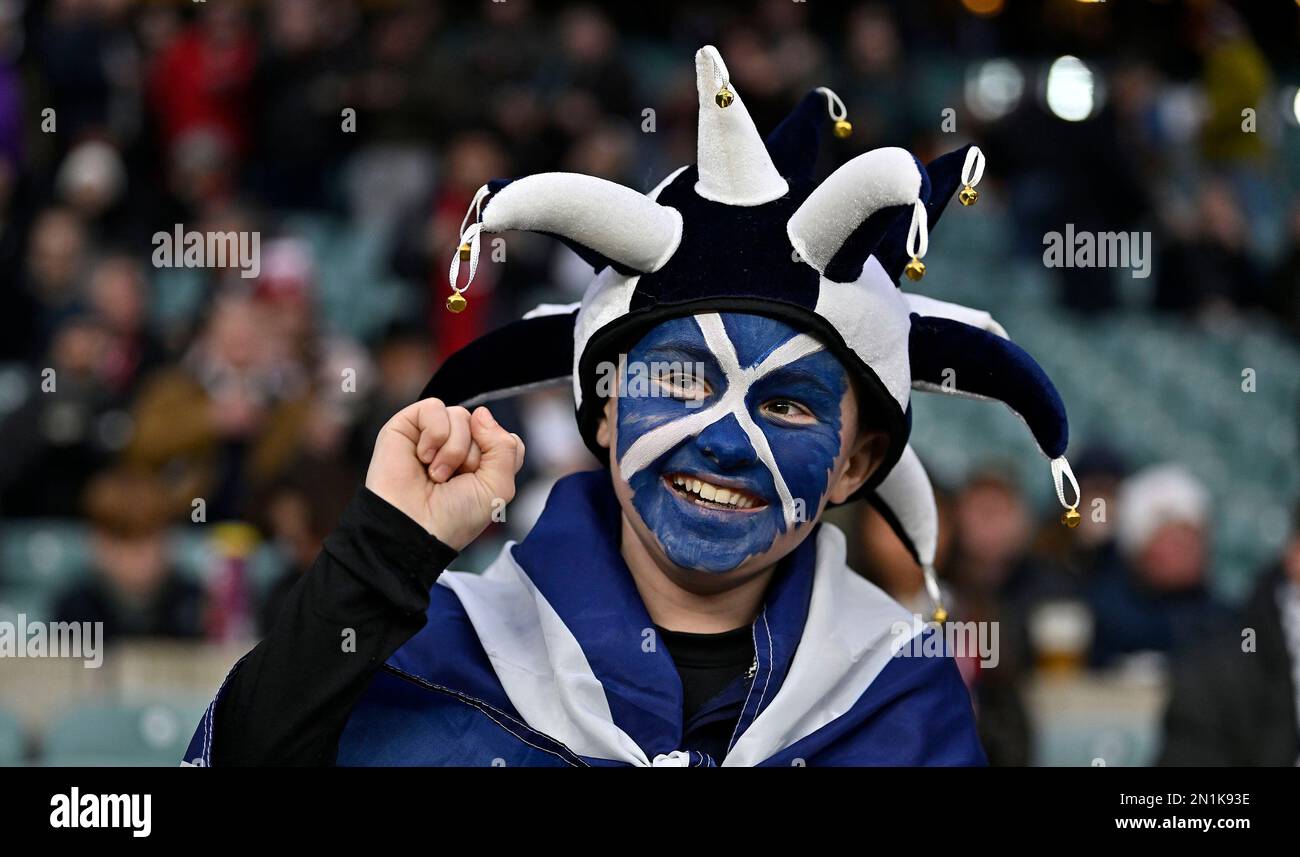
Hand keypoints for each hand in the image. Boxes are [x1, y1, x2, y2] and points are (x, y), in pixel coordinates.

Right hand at [365, 399, 523, 550]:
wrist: (412, 528)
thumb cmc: (454, 516)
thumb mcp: (498, 487)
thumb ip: (505, 447)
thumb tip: (480, 412)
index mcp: (481, 465)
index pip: (506, 439)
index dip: (500, 455)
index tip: (481, 481)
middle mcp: (457, 447)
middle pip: (484, 425)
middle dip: (473, 456)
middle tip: (453, 481)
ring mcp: (432, 436)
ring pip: (461, 415)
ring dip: (453, 449)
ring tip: (436, 475)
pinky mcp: (406, 427)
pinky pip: (434, 407)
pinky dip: (434, 434)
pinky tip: (423, 457)